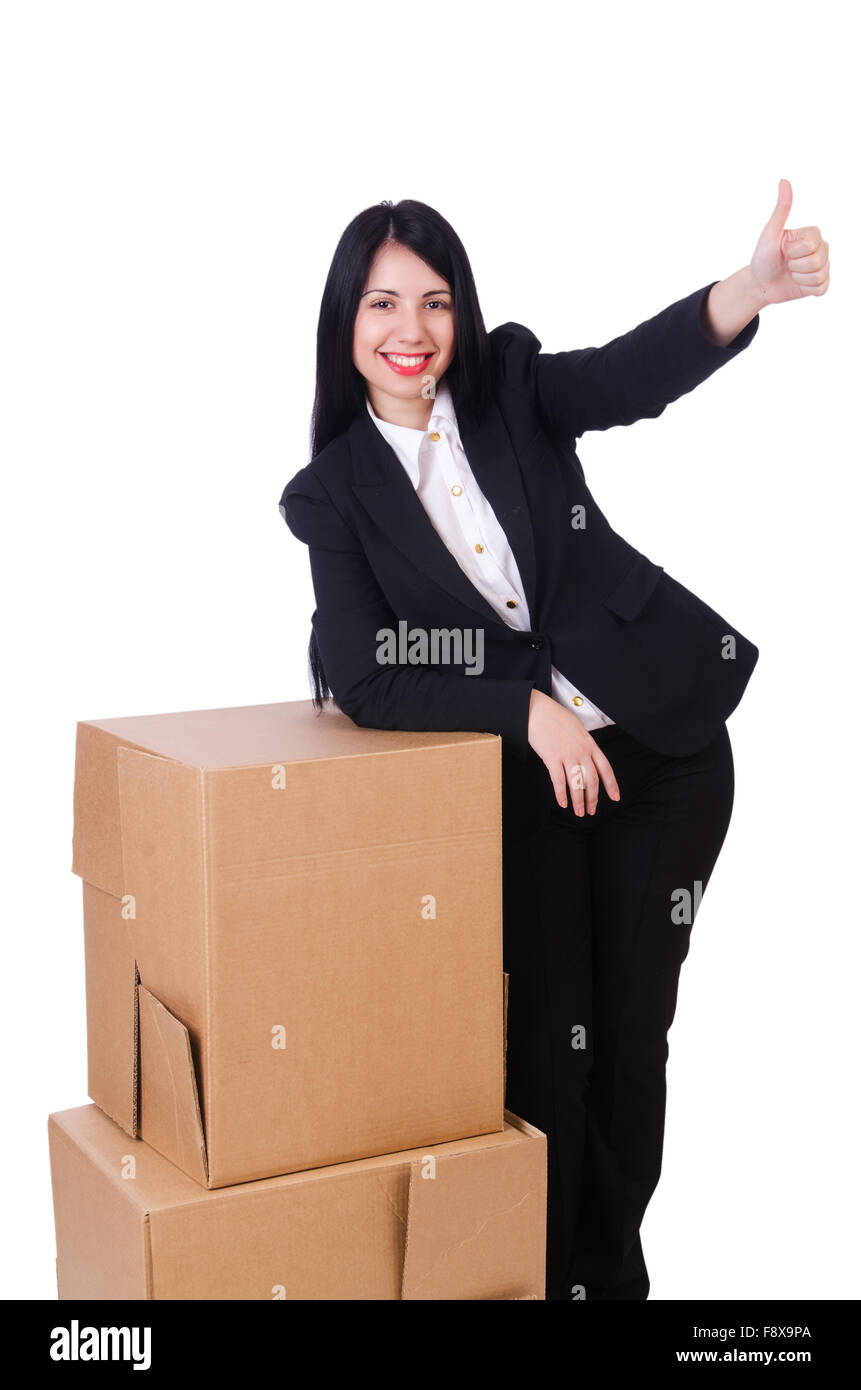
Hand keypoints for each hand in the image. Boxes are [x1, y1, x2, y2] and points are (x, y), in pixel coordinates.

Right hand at [527, 689, 619, 815]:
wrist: (537, 711)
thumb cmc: (556, 717)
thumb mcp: (578, 728)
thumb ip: (584, 743)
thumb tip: (587, 756)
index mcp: (590, 744)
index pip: (605, 768)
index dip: (611, 785)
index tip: (615, 797)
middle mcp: (581, 751)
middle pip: (592, 780)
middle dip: (593, 799)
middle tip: (592, 811)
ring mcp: (567, 755)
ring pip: (577, 784)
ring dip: (579, 801)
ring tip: (579, 813)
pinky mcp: (552, 758)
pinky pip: (559, 781)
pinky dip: (561, 794)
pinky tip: (563, 803)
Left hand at [749, 178, 829, 305]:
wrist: (760, 283)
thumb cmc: (763, 257)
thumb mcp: (770, 233)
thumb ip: (782, 209)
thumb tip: (784, 181)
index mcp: (811, 234)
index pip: (810, 243)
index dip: (792, 251)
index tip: (783, 251)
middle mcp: (821, 248)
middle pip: (817, 260)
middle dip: (795, 266)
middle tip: (786, 264)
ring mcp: (822, 266)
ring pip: (819, 275)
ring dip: (799, 278)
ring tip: (790, 273)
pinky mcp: (821, 284)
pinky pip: (820, 288)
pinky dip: (805, 289)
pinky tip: (797, 283)